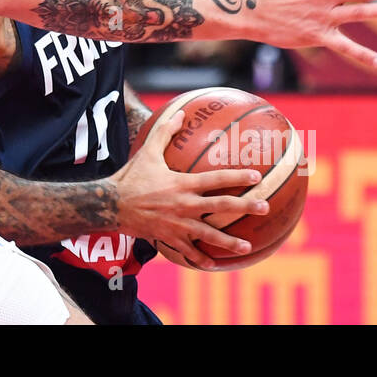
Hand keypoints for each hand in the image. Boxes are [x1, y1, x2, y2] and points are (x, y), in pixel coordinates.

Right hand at [110, 110, 266, 270]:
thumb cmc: (131, 177)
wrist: (111, 204)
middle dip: (245, 207)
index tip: (257, 176)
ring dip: (230, 242)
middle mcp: (185, 204)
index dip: (238, 176)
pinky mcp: (169, 237)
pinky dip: (201, 258)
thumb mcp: (147, 151)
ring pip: (209, 234)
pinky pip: (188, 251)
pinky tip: (213, 264)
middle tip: (265, 207)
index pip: (216, 179)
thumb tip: (180, 112)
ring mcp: (178, 224)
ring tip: (247, 247)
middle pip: (221, 206)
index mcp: (182, 183)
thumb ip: (165, 132)